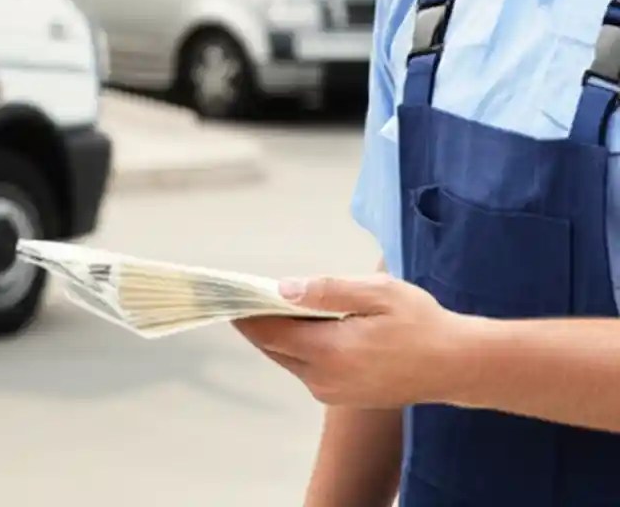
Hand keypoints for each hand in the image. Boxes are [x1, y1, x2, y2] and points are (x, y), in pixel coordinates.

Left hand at [233, 275, 475, 408]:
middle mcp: (322, 379)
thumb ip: (327, 291)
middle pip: (272, 346)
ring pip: (287, 357)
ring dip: (278, 333)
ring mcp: (330, 392)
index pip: (268, 331)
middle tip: (243, 292)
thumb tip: (283, 288)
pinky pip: (304, 367)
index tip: (227, 292)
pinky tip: (305, 325)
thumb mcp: (376, 292)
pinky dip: (298, 346)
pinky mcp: (338, 396)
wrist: (457, 366)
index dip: (244, 311)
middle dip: (256, 320)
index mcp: (328, 352)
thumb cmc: (421, 323)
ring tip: (272, 303)